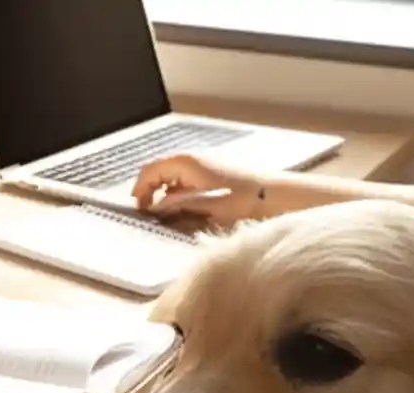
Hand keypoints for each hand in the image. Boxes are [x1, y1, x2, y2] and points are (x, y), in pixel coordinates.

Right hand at [131, 155, 265, 226]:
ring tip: (164, 213)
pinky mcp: (210, 171)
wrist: (274, 195)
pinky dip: (177, 191)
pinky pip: (184, 178)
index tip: (139, 210)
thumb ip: (177, 205)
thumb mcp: (206, 206)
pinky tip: (183, 207)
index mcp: (185, 163)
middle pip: (158, 171)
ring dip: (163, 192)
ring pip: (170, 175)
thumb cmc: (243, 200)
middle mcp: (191, 158)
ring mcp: (201, 163)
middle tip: (148, 213)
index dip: (140, 190)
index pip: (150, 171)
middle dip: (149, 191)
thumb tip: (155, 208)